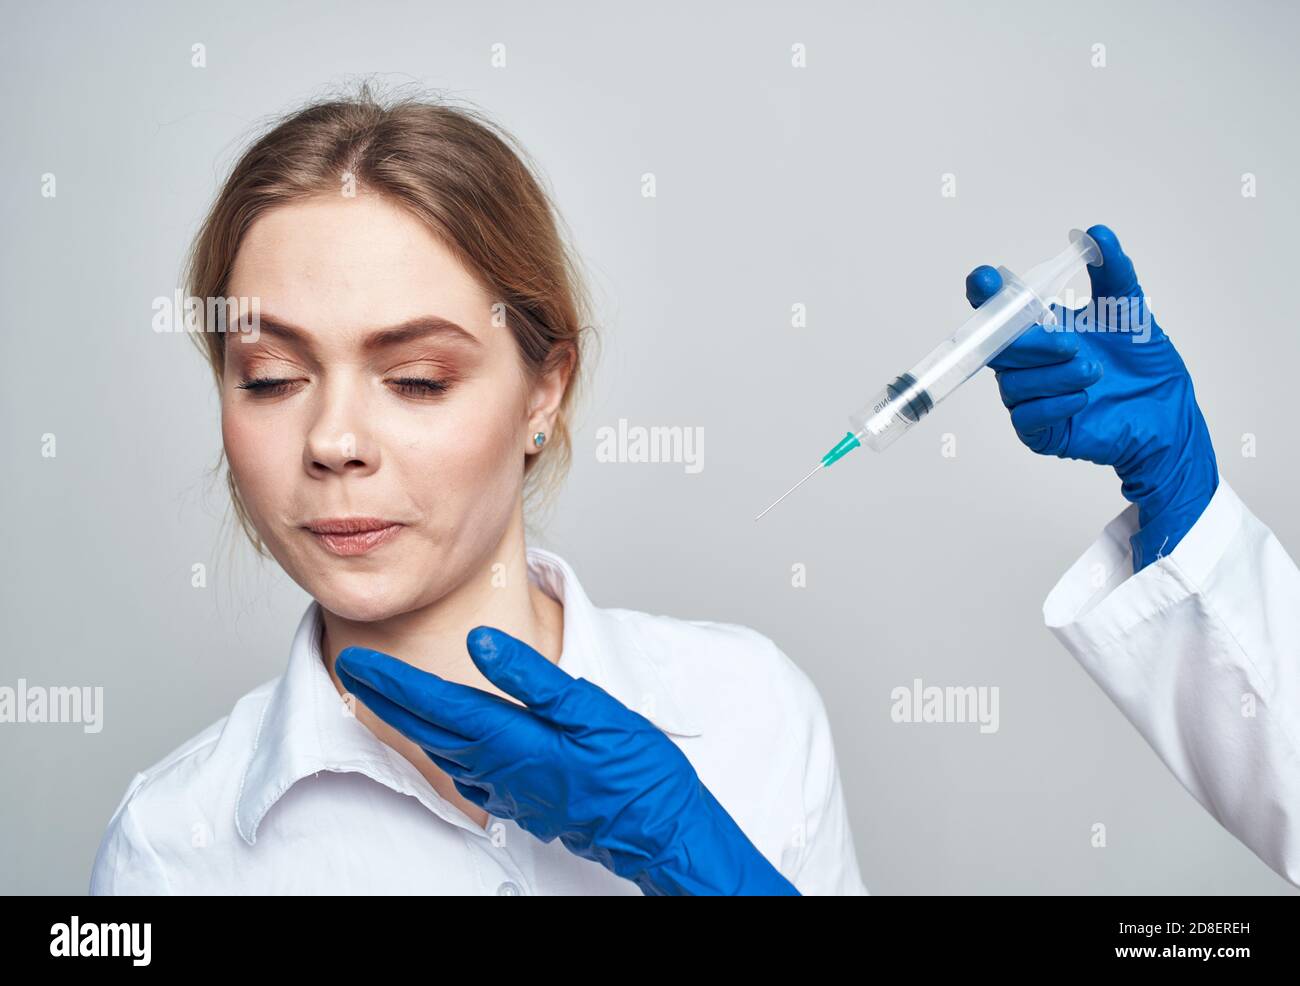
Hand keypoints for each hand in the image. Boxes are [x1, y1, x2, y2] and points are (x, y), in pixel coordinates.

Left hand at [334, 626, 799, 895]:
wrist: (659, 830)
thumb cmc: (635, 770)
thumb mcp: (590, 708)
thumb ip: (531, 677)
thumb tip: (480, 643)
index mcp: (514, 739)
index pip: (437, 705)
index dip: (392, 682)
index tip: (356, 661)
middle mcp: (501, 769)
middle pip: (428, 729)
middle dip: (385, 698)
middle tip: (351, 670)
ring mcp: (509, 790)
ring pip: (443, 751)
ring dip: (408, 722)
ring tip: (383, 697)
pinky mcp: (522, 801)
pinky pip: (467, 771)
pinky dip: (442, 749)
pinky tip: (442, 741)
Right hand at [965, 224, 1218, 569]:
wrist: (1166, 413)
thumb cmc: (1144, 363)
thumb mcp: (1130, 310)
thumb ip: (1113, 272)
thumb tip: (1096, 233)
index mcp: (1039, 328)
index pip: (997, 310)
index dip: (985, 295)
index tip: (987, 279)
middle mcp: (1027, 362)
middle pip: (998, 349)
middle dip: (1032, 345)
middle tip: (1074, 344)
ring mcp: (1030, 397)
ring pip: (1014, 384)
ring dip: (1053, 376)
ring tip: (1094, 373)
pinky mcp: (1040, 432)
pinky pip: (1027, 418)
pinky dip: (1054, 405)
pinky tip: (1084, 398)